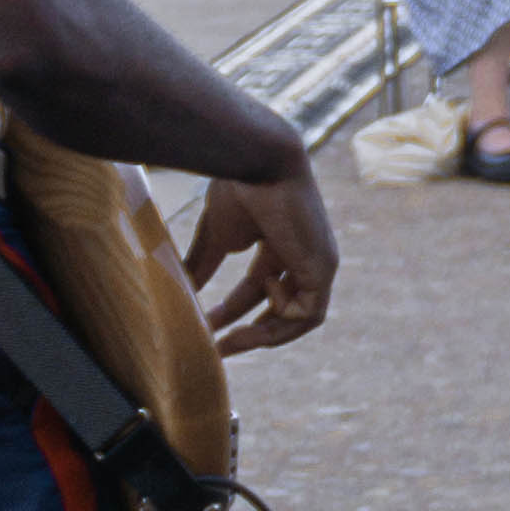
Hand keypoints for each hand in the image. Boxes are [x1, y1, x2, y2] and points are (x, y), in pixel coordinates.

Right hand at [183, 164, 338, 357]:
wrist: (258, 164)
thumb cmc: (237, 188)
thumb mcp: (216, 236)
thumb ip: (205, 264)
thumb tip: (185, 288)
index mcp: (278, 243)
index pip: (258, 287)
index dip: (232, 311)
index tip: (204, 327)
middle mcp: (302, 255)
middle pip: (280, 305)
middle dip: (250, 330)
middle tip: (218, 346)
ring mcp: (317, 262)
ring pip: (299, 316)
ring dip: (263, 336)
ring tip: (228, 342)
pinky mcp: (324, 267)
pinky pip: (310, 314)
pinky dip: (281, 320)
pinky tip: (260, 300)